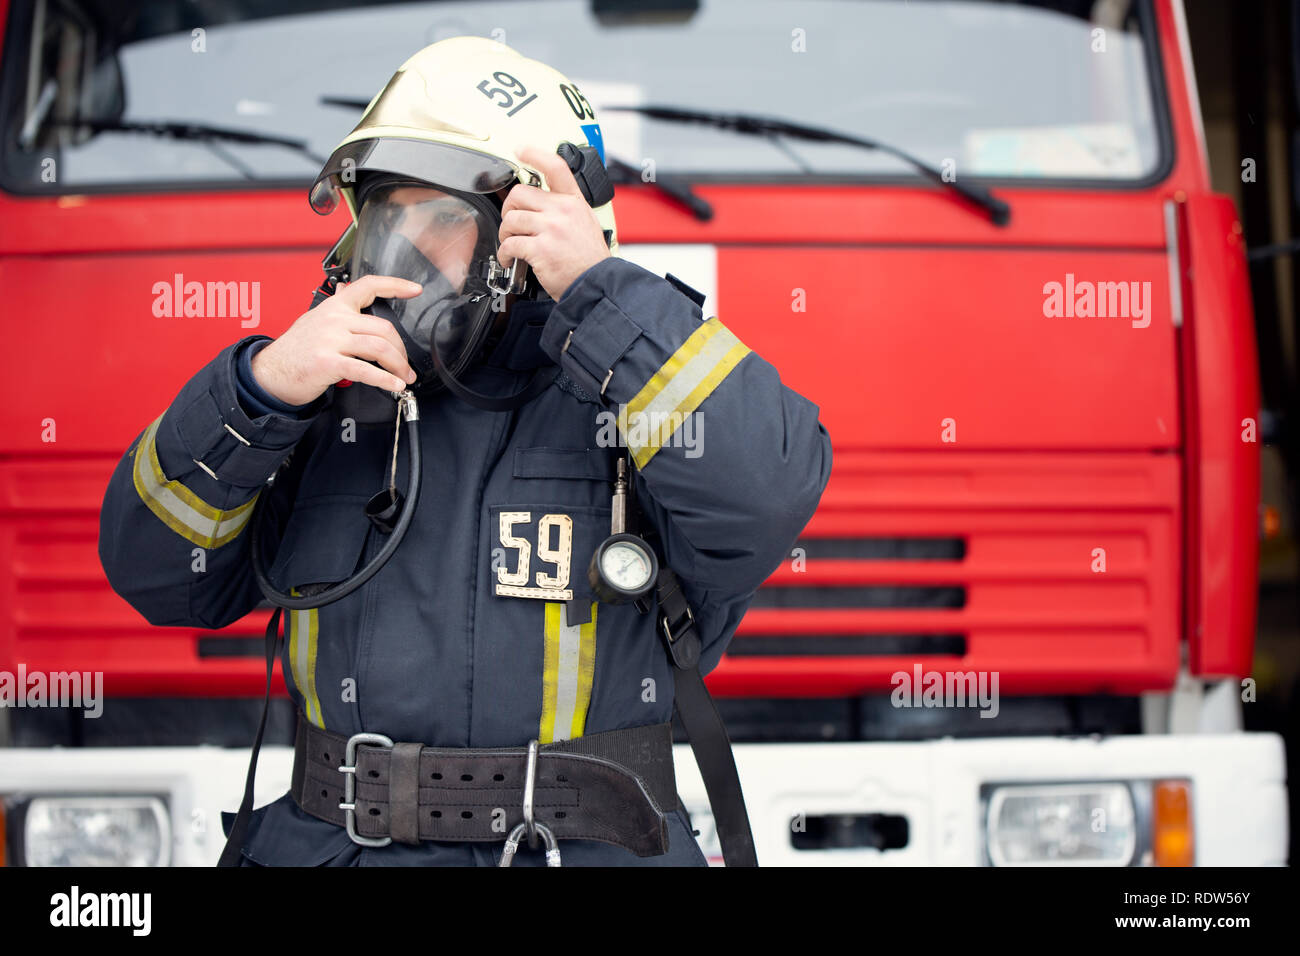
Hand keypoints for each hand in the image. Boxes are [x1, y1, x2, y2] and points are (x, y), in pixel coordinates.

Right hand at [250, 275, 421, 405]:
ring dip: (398, 366)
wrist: (271, 372)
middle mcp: (334, 319)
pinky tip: (395, 384)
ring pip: (379, 347)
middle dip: (402, 350)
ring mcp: (330, 340)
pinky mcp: (328, 362)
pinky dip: (385, 379)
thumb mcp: (316, 321)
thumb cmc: (296, 350)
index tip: (415, 289)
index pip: (368, 286)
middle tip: (406, 364)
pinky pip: (365, 369)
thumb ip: (338, 312)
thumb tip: (352, 296)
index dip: (395, 285)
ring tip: (405, 377)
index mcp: (335, 306)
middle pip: (383, 328)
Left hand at [497, 144, 610, 300]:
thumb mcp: (584, 223)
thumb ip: (564, 209)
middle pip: (520, 194)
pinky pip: (510, 244)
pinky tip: (510, 259)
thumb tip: (540, 204)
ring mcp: (551, 228)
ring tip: (510, 243)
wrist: (596, 284)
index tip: (521, 150)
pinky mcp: (541, 249)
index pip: (555, 167)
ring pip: (511, 219)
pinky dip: (505, 253)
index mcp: (574, 202)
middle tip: (510, 221)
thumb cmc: (589, 260)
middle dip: (508, 208)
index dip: (534, 154)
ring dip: (505, 233)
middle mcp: (563, 211)